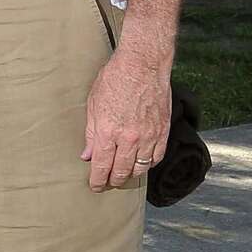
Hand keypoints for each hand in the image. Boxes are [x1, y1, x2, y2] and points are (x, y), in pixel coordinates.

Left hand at [81, 45, 171, 190]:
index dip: (97, 180)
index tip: (95, 186)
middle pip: (121, 171)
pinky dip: (148, 164)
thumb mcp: (93, 104)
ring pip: (140, 168)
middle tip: (107, 183)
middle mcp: (129, 138)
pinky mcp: (163, 132)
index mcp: (109, 132)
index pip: (102, 166)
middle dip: (112, 180)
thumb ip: (91, 133)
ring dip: (130, 175)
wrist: (143, 65)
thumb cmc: (114, 79)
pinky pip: (157, 157)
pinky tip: (141, 163)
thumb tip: (87, 155)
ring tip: (123, 175)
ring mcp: (149, 136)